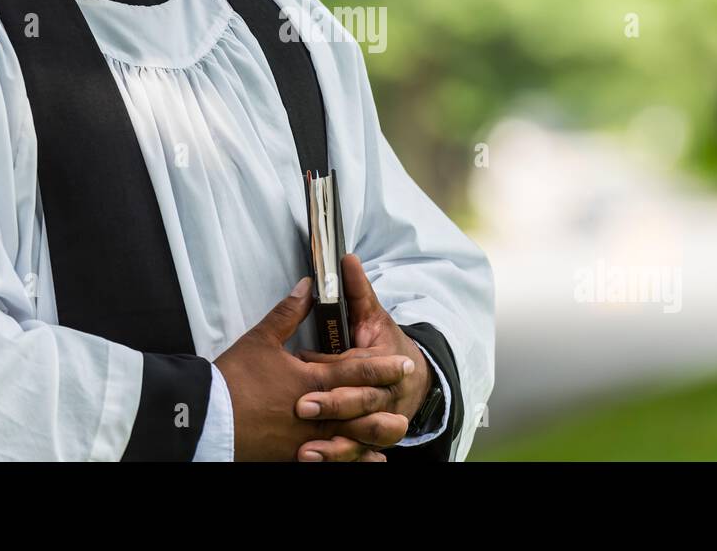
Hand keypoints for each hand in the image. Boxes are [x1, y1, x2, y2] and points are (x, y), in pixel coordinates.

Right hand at [214, 276, 417, 460]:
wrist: (207, 418)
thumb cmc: (233, 379)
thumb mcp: (261, 339)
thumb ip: (289, 312)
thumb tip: (307, 286)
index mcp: (311, 380)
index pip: (355, 372)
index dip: (381, 368)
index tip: (403, 365)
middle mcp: (315, 411)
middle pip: (360, 407)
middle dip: (385, 401)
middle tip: (407, 398)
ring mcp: (306, 437)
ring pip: (349, 436)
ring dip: (374, 433)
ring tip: (396, 431)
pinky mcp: (293, 454)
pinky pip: (329, 459)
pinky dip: (349, 458)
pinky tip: (365, 460)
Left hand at [292, 254, 432, 460]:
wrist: (415, 380)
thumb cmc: (388, 346)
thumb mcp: (374, 315)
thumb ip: (357, 289)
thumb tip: (345, 256)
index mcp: (385, 363)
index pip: (358, 364)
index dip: (334, 364)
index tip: (304, 359)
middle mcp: (386, 396)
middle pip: (361, 402)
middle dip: (333, 405)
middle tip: (301, 406)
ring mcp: (381, 422)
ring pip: (362, 437)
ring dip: (335, 445)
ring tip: (305, 449)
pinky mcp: (370, 440)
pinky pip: (356, 455)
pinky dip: (337, 460)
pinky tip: (309, 460)